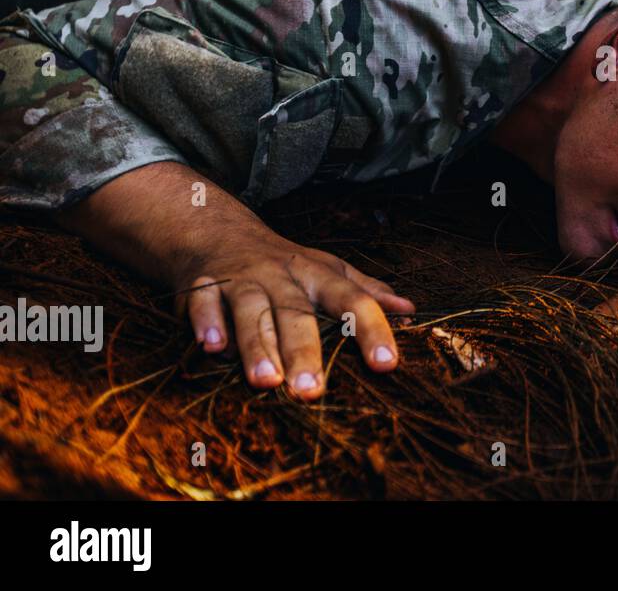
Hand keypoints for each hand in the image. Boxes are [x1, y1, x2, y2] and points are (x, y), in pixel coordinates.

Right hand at [58, 161, 414, 399]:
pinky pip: (203, 301)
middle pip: (296, 313)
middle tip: (311, 392)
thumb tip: (410, 312)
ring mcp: (242, 279)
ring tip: (266, 381)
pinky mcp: (203, 284)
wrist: (219, 231)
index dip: (372, 330)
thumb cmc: (284, 263)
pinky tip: (212, 348)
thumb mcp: (329, 270)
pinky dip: (206, 323)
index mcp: (318, 276)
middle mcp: (282, 277)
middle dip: (304, 352)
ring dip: (256, 345)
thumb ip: (367, 292)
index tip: (387, 363)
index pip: (353, 301)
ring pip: (251, 310)